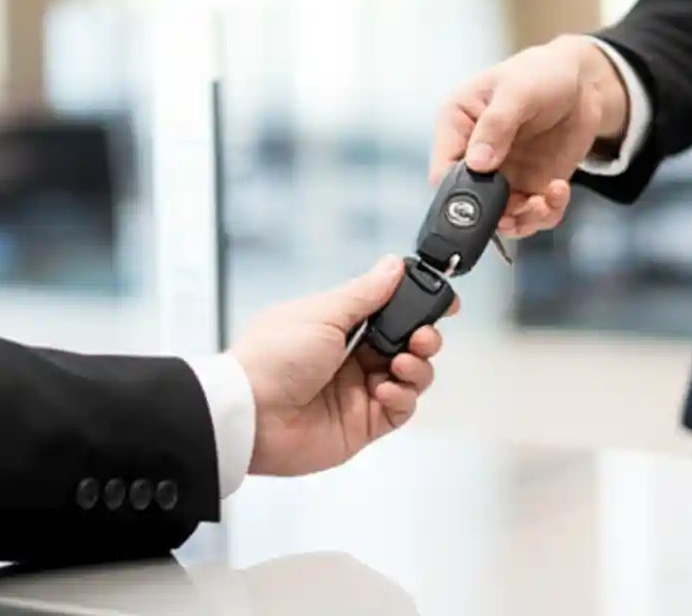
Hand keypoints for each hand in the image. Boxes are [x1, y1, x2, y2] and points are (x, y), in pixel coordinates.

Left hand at [229, 256, 453, 476]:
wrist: (248, 414)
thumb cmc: (273, 357)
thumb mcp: (322, 313)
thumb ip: (365, 293)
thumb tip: (392, 265)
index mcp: (338, 325)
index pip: (389, 311)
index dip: (417, 306)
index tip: (443, 302)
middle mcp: (351, 358)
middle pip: (407, 344)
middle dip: (425, 337)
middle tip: (423, 336)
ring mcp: (358, 392)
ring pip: (410, 377)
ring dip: (418, 367)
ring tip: (402, 363)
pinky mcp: (362, 425)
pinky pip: (399, 410)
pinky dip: (402, 397)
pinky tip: (384, 390)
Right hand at [430, 34, 630, 237]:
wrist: (582, 81)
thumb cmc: (540, 73)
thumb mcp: (516, 91)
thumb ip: (495, 126)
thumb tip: (477, 164)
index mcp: (457, 125)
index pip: (443, 169)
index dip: (456, 191)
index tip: (481, 197)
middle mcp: (475, 156)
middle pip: (470, 203)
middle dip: (493, 214)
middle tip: (519, 206)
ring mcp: (503, 175)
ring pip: (502, 218)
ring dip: (523, 219)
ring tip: (543, 202)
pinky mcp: (531, 186)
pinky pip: (533, 215)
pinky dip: (547, 213)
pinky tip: (558, 189)